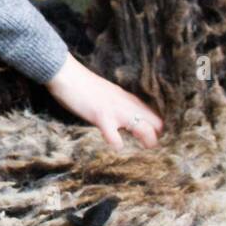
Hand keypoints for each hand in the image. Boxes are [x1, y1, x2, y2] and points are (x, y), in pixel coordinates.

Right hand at [47, 53, 163, 149]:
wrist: (67, 74)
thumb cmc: (83, 86)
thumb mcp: (109, 94)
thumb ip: (119, 105)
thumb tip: (123, 120)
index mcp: (129, 99)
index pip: (155, 116)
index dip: (157, 130)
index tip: (154, 140)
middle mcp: (127, 104)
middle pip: (156, 124)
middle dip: (156, 138)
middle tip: (149, 149)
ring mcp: (116, 110)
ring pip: (143, 129)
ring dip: (146, 141)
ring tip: (142, 151)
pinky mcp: (102, 116)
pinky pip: (114, 135)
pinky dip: (117, 143)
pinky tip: (116, 146)